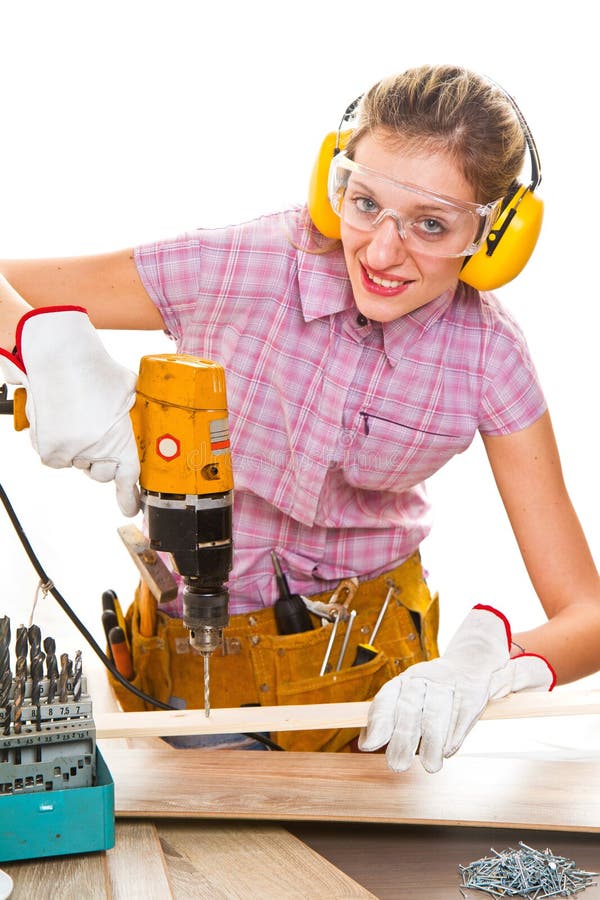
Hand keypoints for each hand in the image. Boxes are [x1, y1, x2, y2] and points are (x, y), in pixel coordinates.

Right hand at [0, 306, 139, 515]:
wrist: (61, 356)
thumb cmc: (97, 370)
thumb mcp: (131, 389)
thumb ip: (140, 410)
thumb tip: (159, 413)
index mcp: (120, 440)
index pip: (129, 476)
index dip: (130, 497)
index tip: (132, 509)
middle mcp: (96, 451)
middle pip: (101, 473)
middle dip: (102, 461)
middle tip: (98, 435)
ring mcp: (72, 452)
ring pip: (78, 463)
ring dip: (80, 449)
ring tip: (79, 418)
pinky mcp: (50, 450)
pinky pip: (58, 459)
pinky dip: (59, 445)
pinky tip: (63, 421)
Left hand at [358, 604, 554, 772]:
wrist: (469, 664)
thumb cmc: (431, 690)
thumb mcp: (406, 696)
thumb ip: (386, 718)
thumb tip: (365, 744)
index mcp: (404, 681)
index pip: (386, 699)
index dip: (378, 723)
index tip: (370, 746)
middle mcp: (422, 679)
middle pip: (410, 709)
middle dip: (402, 739)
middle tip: (397, 765)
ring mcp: (447, 684)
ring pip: (436, 714)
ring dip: (432, 744)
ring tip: (430, 767)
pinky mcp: (469, 693)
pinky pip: (459, 717)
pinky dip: (453, 738)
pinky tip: (447, 752)